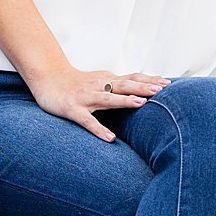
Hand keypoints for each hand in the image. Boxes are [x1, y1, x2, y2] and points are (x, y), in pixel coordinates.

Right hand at [28, 67, 168, 142]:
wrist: (47, 77)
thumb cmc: (77, 82)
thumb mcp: (101, 80)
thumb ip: (119, 84)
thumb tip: (144, 86)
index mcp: (107, 80)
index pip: (132, 78)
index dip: (149, 80)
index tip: (168, 83)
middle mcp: (98, 86)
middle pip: (124, 85)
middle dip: (143, 87)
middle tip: (161, 90)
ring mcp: (86, 98)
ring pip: (107, 98)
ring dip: (124, 100)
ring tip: (142, 104)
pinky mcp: (73, 109)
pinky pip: (87, 121)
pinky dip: (98, 129)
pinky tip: (110, 138)